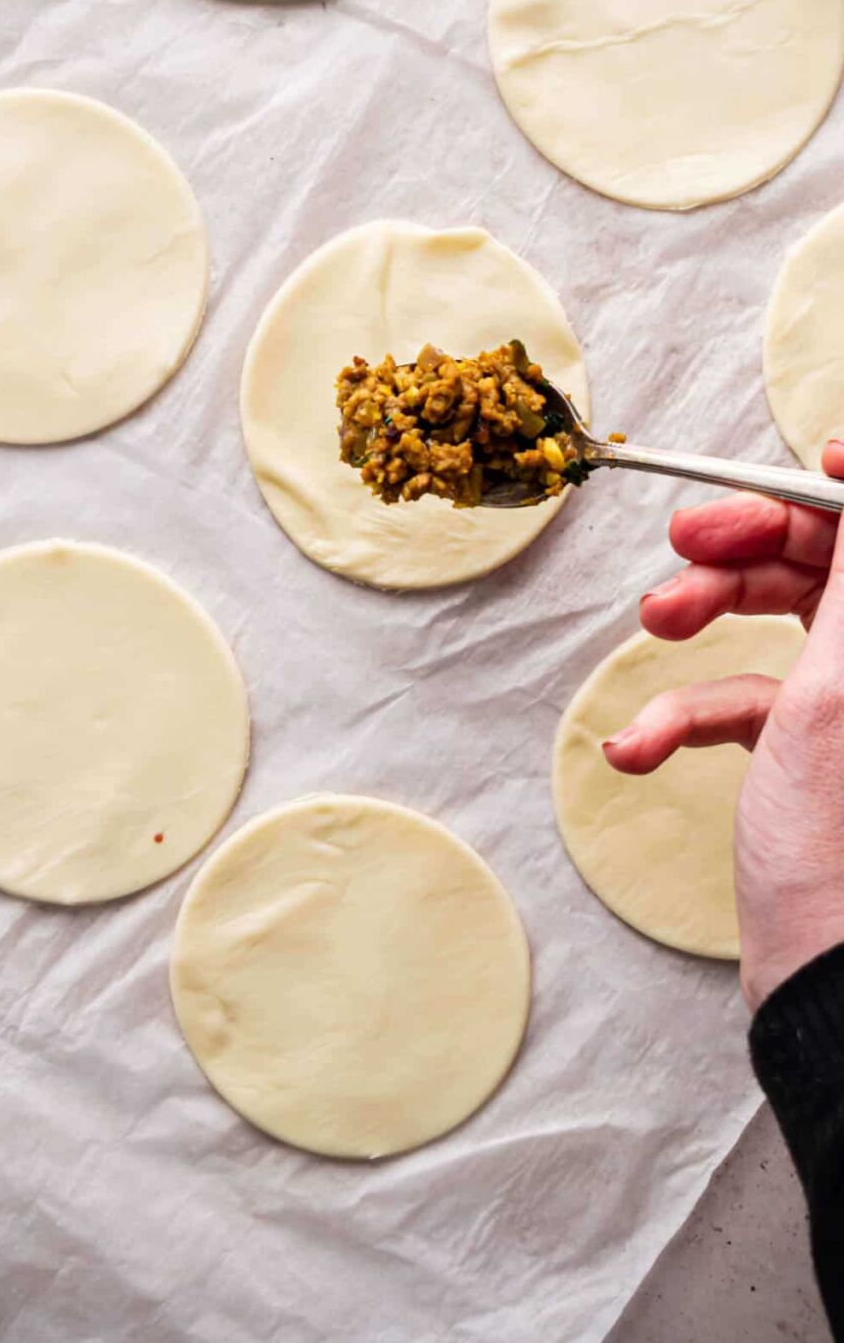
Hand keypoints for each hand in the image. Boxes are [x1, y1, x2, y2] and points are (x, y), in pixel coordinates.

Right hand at [603, 441, 843, 1011]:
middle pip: (822, 567)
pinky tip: (638, 745)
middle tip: (681, 545)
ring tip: (652, 626)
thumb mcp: (833, 696)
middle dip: (744, 551)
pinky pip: (742, 702)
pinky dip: (684, 715)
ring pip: (775, 625)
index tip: (793, 471)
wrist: (824, 990)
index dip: (834, 495)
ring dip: (701, 625)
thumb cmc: (836, 856)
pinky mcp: (806, 750)